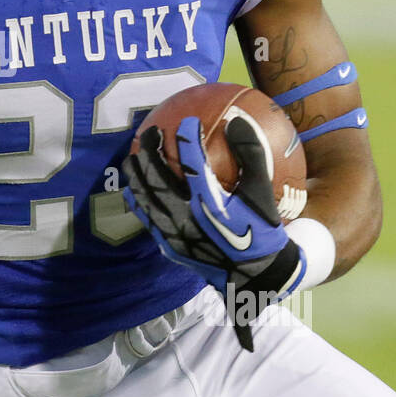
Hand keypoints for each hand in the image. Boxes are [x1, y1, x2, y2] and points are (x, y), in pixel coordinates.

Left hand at [122, 116, 305, 350]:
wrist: (255, 275)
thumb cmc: (261, 230)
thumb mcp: (262, 193)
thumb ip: (251, 154)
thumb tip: (236, 121)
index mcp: (211, 203)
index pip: (193, 162)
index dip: (187, 138)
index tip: (187, 122)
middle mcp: (186, 217)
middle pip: (157, 177)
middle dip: (150, 150)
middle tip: (150, 132)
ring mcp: (173, 233)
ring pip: (145, 197)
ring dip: (136, 174)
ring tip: (132, 156)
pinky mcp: (168, 245)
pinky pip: (146, 218)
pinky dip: (138, 200)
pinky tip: (134, 189)